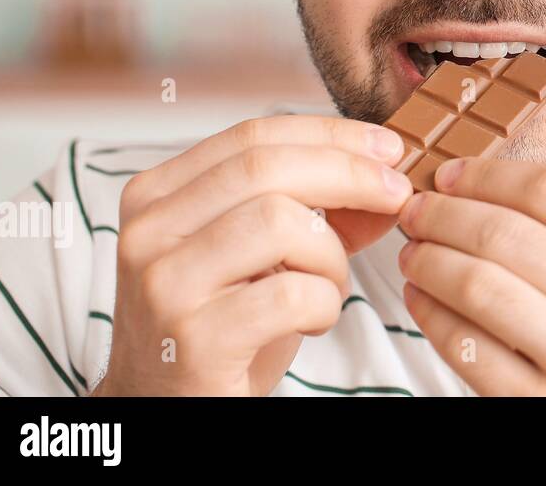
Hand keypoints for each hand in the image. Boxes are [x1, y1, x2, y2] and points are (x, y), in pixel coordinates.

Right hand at [93, 116, 412, 395]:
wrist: (168, 410)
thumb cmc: (222, 329)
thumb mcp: (264, 255)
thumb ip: (317, 211)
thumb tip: (388, 175)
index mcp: (158, 195)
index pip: (253, 136)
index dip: (331, 134)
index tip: (388, 147)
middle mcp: (149, 231)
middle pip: (266, 167)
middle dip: (349, 174)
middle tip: (396, 194)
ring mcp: (164, 284)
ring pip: (279, 222)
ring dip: (331, 253)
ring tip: (330, 285)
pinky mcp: (192, 339)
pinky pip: (290, 294)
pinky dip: (324, 303)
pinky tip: (314, 320)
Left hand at [396, 157, 545, 395]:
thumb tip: (490, 187)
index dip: (486, 176)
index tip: (451, 174)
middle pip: (504, 233)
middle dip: (442, 214)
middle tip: (414, 210)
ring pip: (478, 284)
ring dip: (428, 260)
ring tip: (413, 253)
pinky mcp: (544, 405)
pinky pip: (467, 348)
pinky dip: (430, 315)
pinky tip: (421, 300)